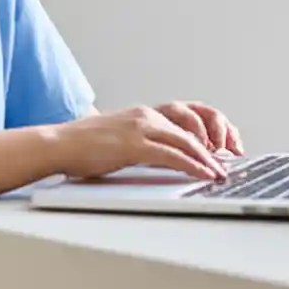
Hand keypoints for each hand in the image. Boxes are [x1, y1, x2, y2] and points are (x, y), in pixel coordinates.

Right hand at [50, 105, 233, 181]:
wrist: (58, 144)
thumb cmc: (83, 147)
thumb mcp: (120, 141)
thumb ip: (142, 145)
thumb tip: (163, 159)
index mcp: (144, 113)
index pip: (187, 117)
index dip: (210, 132)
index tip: (224, 148)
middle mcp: (146, 115)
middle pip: (193, 125)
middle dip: (216, 143)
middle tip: (230, 161)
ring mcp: (141, 127)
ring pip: (186, 140)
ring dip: (208, 158)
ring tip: (221, 173)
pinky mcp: (134, 144)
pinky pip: (172, 155)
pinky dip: (193, 165)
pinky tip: (204, 175)